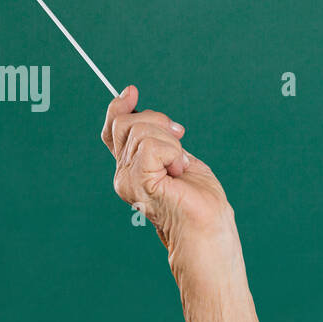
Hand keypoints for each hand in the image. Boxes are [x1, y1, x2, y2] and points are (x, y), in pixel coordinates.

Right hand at [100, 85, 234, 259]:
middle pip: (125, 123)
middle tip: (181, 138)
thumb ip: (159, 139)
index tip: (131, 91)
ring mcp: (128, 180)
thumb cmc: (200, 199)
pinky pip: (152, 146)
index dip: (118, 107)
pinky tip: (179, 172)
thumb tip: (141, 109)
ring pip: (140, 132)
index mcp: (131, 167)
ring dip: (172, 142)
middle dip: (157, 120)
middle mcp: (123, 174)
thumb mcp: (178, 156)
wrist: (209, 230)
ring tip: (181, 167)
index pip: (113, 129)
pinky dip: (173, 152)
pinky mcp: (140, 183)